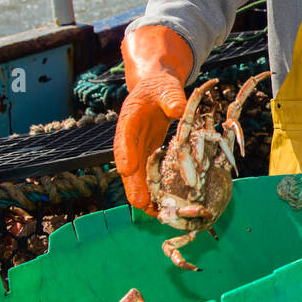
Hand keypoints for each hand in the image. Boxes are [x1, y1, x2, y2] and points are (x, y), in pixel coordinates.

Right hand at [113, 25, 193, 214]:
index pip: (124, 136)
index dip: (125, 152)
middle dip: (133, 183)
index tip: (126, 168)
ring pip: (136, 176)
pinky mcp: (146, 157)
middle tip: (140, 203)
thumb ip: (171, 98)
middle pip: (128, 163)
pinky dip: (153, 191)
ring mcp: (137, 150)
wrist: (156, 90)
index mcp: (129, 118)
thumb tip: (177, 109)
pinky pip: (147, 176)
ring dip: (143, 194)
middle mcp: (129, 138)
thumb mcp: (167, 88)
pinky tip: (162, 207)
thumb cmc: (161, 88)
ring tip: (153, 213)